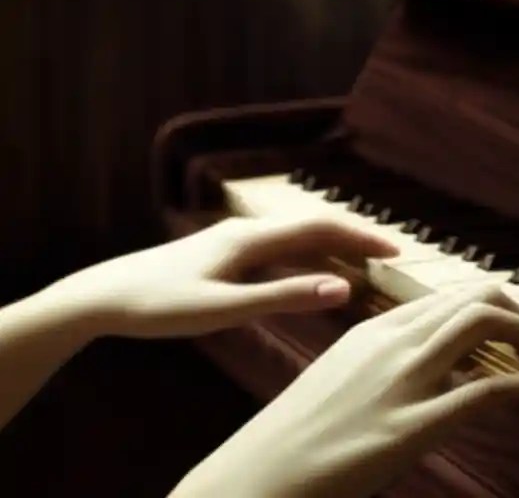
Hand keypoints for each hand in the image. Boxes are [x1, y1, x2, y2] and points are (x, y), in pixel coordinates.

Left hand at [46, 216, 398, 338]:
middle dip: (356, 241)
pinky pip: (279, 251)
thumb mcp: (224, 309)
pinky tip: (312, 276)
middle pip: (314, 229)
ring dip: (333, 250)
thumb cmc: (157, 306)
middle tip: (393, 260)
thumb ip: (284, 297)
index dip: (364, 238)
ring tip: (363, 268)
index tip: (399, 252)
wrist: (100, 297)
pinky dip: (307, 260)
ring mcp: (234, 242)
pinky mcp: (222, 255)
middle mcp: (246, 232)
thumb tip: (341, 288)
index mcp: (251, 239)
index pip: (323, 228)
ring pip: (297, 240)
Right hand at [171, 285, 518, 497]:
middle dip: (517, 312)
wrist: (257, 479)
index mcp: (373, 332)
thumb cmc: (297, 442)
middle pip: (473, 296)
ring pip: (483, 322)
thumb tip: (437, 372)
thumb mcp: (342, 383)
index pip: (448, 297)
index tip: (512, 328)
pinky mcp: (413, 426)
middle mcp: (391, 344)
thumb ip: (387, 367)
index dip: (492, 307)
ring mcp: (403, 381)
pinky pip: (490, 390)